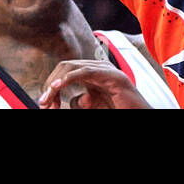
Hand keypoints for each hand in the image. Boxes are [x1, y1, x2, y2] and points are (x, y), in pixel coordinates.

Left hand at [37, 59, 151, 108]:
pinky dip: (67, 78)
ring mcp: (106, 70)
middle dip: (50, 84)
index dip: (51, 86)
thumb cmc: (119, 111)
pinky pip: (84, 72)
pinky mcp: (112, 76)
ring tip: (47, 100)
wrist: (140, 116)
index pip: (65, 71)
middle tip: (43, 104)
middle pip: (65, 66)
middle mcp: (99, 68)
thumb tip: (70, 98)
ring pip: (71, 67)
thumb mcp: (94, 107)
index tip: (45, 105)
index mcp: (93, 74)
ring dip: (55, 84)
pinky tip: (57, 87)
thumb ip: (81, 101)